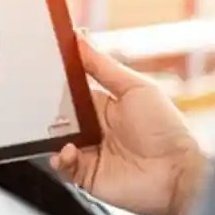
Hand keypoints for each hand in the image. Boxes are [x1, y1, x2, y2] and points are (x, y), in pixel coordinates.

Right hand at [51, 33, 207, 214]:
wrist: (176, 173)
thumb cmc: (165, 128)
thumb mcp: (135, 87)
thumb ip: (104, 66)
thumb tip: (81, 39)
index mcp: (104, 105)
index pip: (71, 90)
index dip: (56, 81)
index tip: (40, 68)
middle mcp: (93, 129)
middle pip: (58, 116)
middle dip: (46, 110)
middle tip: (38, 104)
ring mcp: (88, 152)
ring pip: (55, 141)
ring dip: (50, 135)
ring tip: (54, 131)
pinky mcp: (86, 175)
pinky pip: (62, 166)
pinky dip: (60, 158)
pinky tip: (68, 152)